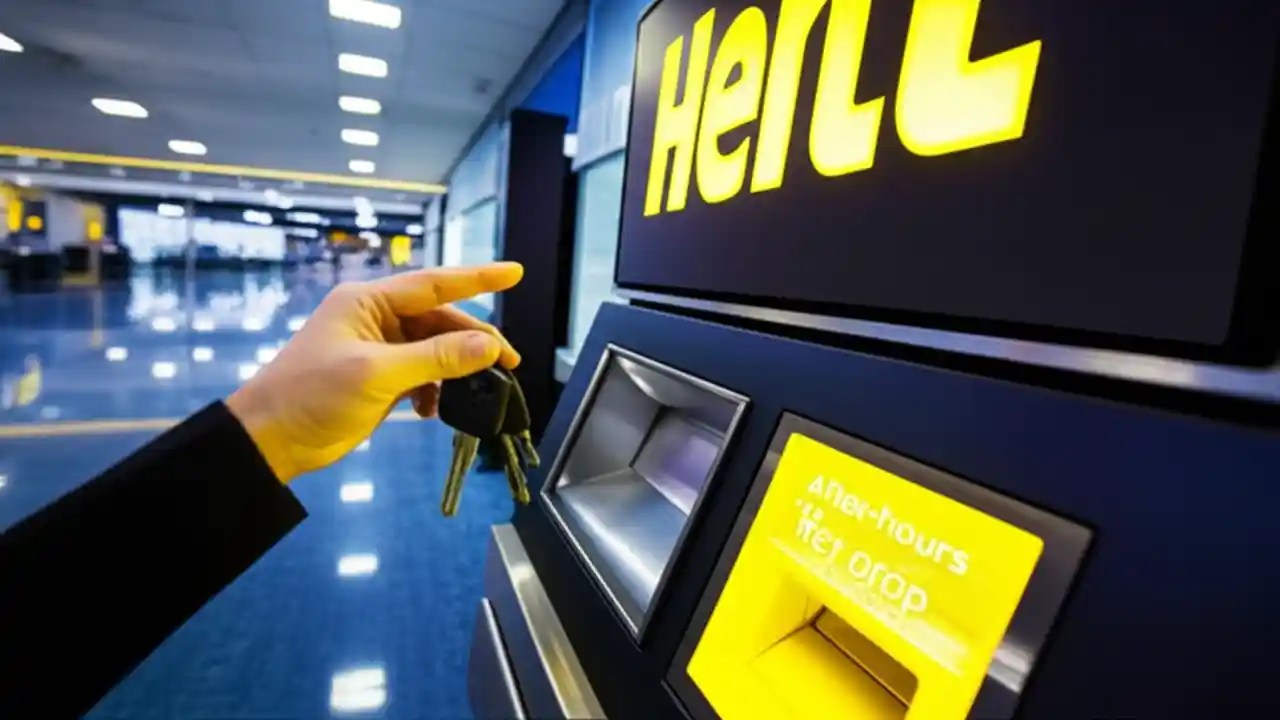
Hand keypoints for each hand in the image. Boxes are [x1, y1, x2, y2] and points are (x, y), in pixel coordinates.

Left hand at [226, 263, 522, 482]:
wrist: (271, 439)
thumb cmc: (313, 394)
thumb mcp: (378, 374)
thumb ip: (437, 358)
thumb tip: (490, 346)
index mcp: (369, 302)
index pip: (434, 283)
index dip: (478, 278)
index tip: (516, 272)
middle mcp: (376, 319)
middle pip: (441, 320)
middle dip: (475, 340)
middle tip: (510, 364)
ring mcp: (378, 349)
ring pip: (435, 350)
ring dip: (457, 370)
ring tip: (481, 391)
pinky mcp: (379, 379)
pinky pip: (422, 375)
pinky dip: (435, 391)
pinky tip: (436, 411)